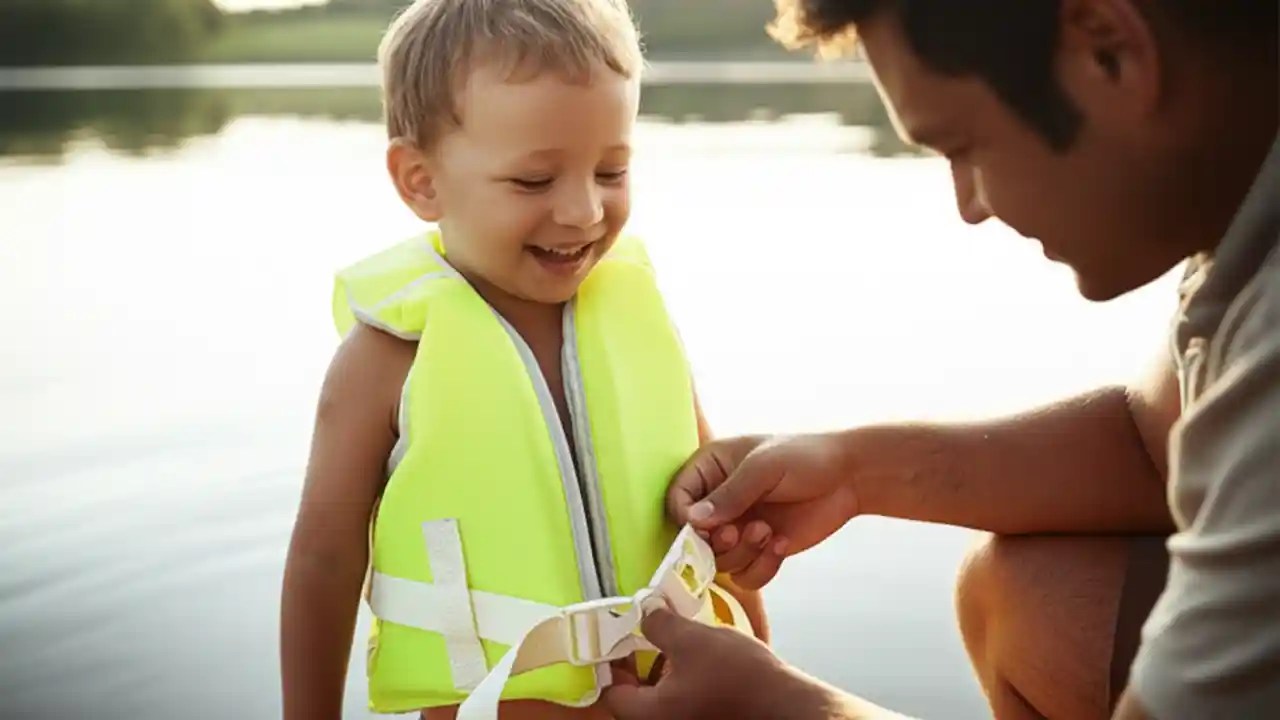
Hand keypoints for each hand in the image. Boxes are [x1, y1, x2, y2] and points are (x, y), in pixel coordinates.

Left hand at [603, 608, 830, 719]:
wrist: (784, 703)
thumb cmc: (738, 677)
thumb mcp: (692, 639)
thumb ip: (659, 625)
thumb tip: (645, 613)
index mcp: (650, 714)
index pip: (612, 691)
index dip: (614, 659)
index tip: (621, 636)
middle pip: (634, 697)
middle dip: (638, 663)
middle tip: (646, 635)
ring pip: (659, 700)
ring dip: (661, 671)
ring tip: (675, 642)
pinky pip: (681, 704)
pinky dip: (681, 682)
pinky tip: (697, 660)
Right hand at [667, 433, 859, 587]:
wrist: (849, 477)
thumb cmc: (805, 457)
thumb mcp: (764, 467)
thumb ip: (729, 494)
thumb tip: (693, 521)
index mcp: (711, 469)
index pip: (677, 500)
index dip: (685, 518)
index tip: (706, 525)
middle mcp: (719, 502)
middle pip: (693, 539)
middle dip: (716, 542)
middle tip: (737, 532)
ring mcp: (739, 528)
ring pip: (719, 562)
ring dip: (742, 553)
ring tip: (768, 532)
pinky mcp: (760, 550)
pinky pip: (745, 576)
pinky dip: (761, 567)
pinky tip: (781, 545)